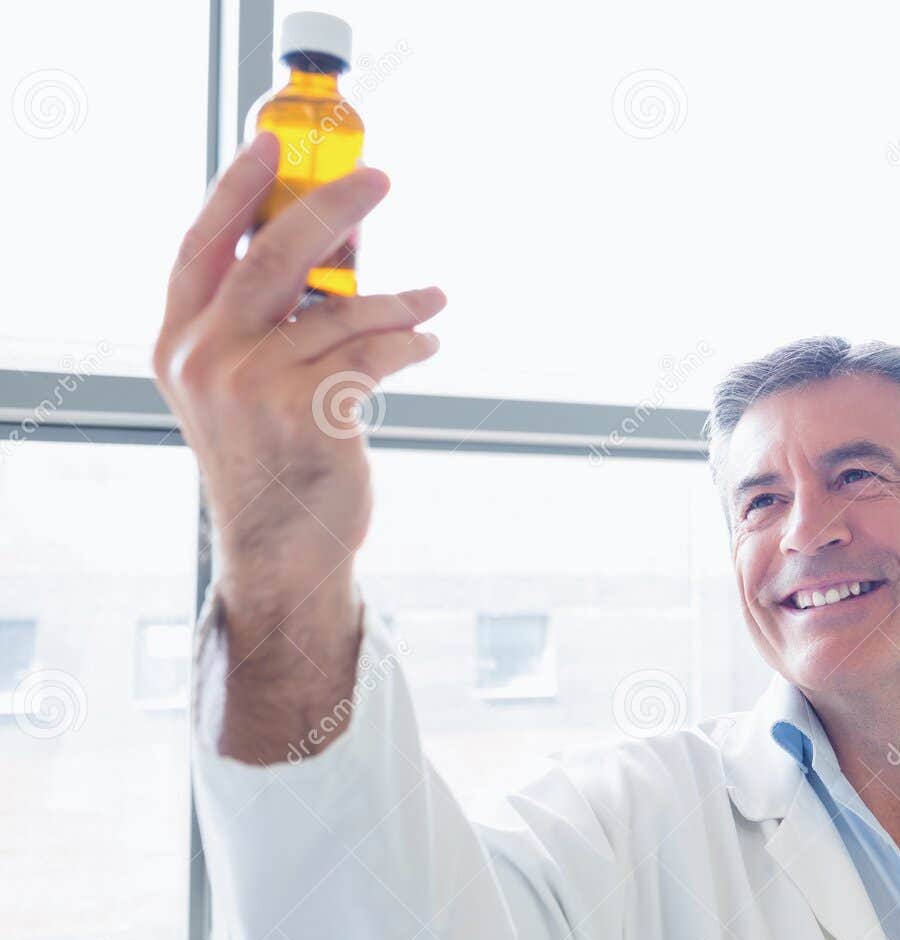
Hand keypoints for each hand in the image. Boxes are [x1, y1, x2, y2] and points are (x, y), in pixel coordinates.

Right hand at [153, 131, 443, 634]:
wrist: (283, 546)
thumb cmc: (274, 459)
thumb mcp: (240, 387)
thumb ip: (261, 324)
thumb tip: (326, 247)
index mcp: (181, 343)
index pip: (202, 247)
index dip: (235, 191)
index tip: (272, 145)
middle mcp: (207, 359)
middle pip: (273, 256)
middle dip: (332, 208)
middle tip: (380, 179)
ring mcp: (254, 386)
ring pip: (338, 309)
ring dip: (397, 300)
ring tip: (430, 302)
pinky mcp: (308, 412)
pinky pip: (372, 352)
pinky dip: (407, 340)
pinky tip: (425, 341)